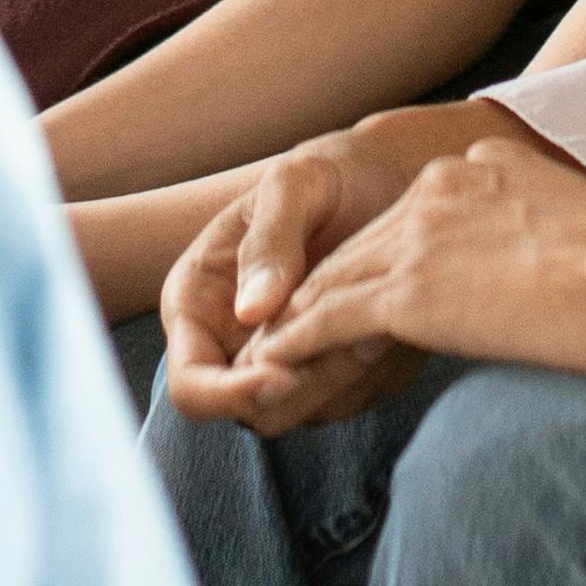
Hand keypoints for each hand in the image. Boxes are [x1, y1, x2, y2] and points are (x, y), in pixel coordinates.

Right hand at [160, 110, 455, 433]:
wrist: (387, 179)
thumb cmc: (330, 172)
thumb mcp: (294, 182)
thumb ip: (269, 240)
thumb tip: (249, 312)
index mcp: (200, 304)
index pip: (190, 386)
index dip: (227, 395)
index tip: (281, 372)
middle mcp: (233, 346)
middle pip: (254, 413)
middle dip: (304, 384)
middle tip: (354, 337)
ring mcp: (285, 363)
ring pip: (307, 413)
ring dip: (345, 379)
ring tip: (380, 321)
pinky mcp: (336, 372)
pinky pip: (354, 401)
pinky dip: (375, 374)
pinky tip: (395, 325)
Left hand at [258, 131, 585, 388]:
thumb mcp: (580, 228)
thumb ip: (542, 235)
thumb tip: (549, 270)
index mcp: (480, 169)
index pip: (411, 222)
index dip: (385, 262)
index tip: (369, 296)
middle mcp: (437, 191)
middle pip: (361, 247)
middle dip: (323, 288)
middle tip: (286, 327)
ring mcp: (418, 238)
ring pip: (332, 281)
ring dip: (294, 321)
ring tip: (265, 358)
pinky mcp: (408, 292)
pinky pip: (327, 317)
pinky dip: (294, 344)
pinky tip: (270, 368)